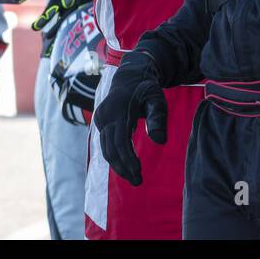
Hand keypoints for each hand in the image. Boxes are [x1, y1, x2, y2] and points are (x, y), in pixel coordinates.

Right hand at [92, 50, 167, 185]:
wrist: (130, 77)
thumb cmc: (147, 89)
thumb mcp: (157, 100)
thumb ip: (159, 118)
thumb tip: (159, 141)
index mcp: (118, 110)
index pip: (120, 142)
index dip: (128, 161)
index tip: (139, 174)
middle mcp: (105, 115)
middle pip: (110, 149)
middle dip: (123, 168)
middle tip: (138, 182)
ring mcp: (100, 118)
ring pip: (106, 149)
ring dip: (118, 165)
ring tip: (133, 178)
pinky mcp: (100, 122)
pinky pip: (106, 143)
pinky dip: (115, 156)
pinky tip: (126, 166)